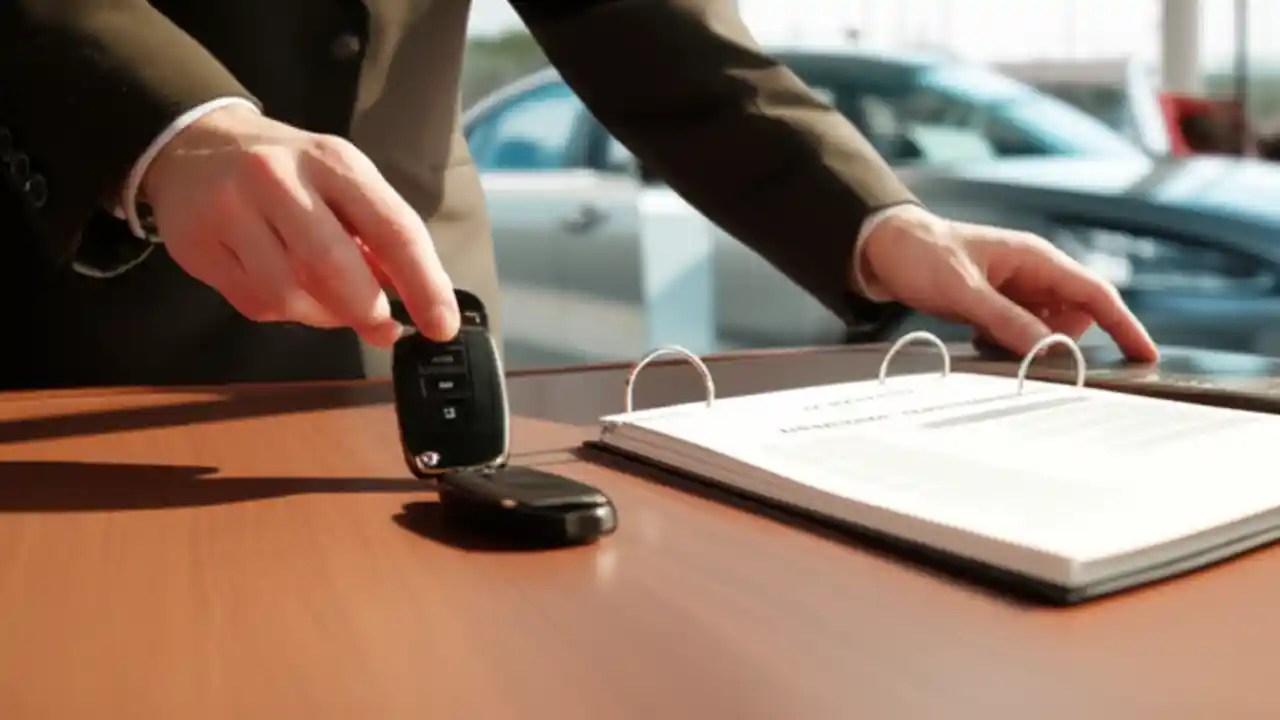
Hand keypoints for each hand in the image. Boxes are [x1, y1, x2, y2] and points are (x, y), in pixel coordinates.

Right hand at [142, 104, 459, 345]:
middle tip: (384, 328)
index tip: (442, 325)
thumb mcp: (341, 182)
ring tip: (330, 303)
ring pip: (291, 295)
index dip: (424, 284)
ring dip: (323, 315)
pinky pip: (255, 303)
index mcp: (333, 160)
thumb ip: (380, 236)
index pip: (393, 227)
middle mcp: (279, 179)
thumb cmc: (289, 171)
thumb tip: (420, 298)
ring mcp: (231, 211)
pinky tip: (286, 290)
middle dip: (369, 311)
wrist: (194, 142)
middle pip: (335, 266)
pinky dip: (284, 311)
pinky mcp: (197, 245)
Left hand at [858, 205, 1158, 361]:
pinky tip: (976, 338)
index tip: (1146, 355)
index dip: (1124, 325)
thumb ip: (1006, 320)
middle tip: (1017, 348)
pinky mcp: (996, 306)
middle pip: (1075, 317)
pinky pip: (1019, 334)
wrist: (883, 247)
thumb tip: (1050, 349)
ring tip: (985, 336)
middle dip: (1058, 340)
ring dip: (1028, 344)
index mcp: (1036, 258)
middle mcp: (1033, 273)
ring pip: (1047, 329)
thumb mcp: (962, 291)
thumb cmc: (922, 255)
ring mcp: (1016, 290)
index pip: (1095, 293)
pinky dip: (1007, 344)